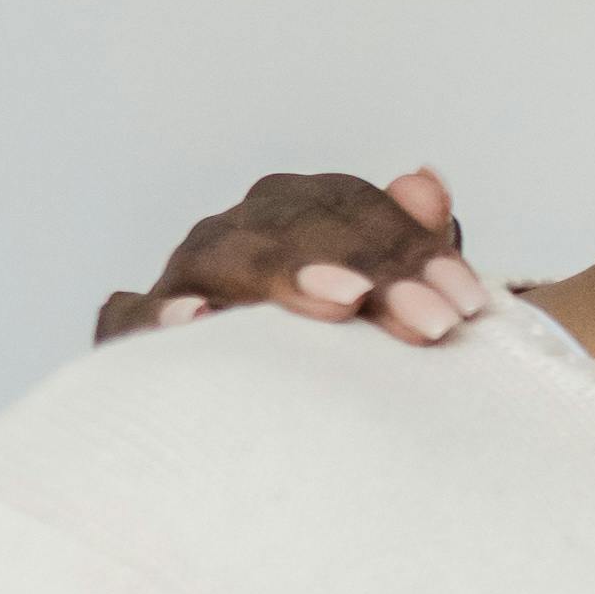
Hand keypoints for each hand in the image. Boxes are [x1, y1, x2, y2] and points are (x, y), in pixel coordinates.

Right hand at [93, 166, 485, 352]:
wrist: (277, 410)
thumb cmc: (346, 351)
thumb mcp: (389, 297)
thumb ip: (408, 241)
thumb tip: (425, 183)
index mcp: (298, 212)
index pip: (352, 207)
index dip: (411, 247)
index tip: (465, 303)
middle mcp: (239, 231)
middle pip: (295, 226)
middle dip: (369, 266)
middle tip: (427, 320)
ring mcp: (186, 275)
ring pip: (222, 253)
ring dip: (282, 275)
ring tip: (342, 300)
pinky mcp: (139, 329)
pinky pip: (129, 316)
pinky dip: (154, 315)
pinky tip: (194, 324)